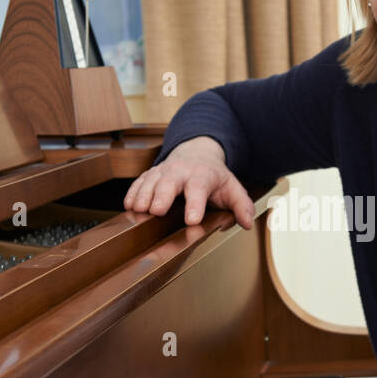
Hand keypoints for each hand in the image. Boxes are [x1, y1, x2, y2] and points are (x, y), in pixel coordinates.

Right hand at [123, 136, 254, 229]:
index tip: (192, 220)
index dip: (195, 204)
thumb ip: (242, 206)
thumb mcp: (232, 189)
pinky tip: (128, 206)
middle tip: (157, 211)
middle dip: (162, 195)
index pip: (199, 189)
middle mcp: (180, 172)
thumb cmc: (214, 178)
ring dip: (143, 195)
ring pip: (151, 181)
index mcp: (202, 176)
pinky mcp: (150, 175)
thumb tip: (248, 223)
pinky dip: (132, 193)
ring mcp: (163, 172)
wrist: (196, 154)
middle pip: (169, 182)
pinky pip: (139, 182)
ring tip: (138, 209)